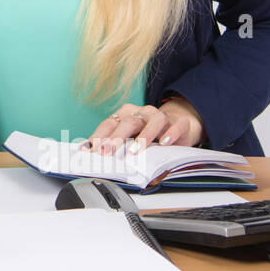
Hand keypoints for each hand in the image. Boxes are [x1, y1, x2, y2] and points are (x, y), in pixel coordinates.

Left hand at [79, 97, 204, 154]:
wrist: (178, 124)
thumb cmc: (149, 132)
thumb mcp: (131, 138)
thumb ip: (115, 145)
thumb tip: (94, 157)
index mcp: (126, 114)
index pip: (109, 123)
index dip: (98, 136)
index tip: (89, 150)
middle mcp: (142, 113)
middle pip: (128, 121)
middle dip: (115, 137)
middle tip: (107, 151)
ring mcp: (161, 116)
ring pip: (153, 120)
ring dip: (143, 136)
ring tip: (134, 151)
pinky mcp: (179, 122)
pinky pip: (177, 125)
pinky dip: (171, 133)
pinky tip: (164, 143)